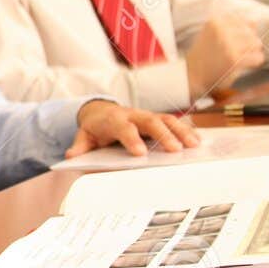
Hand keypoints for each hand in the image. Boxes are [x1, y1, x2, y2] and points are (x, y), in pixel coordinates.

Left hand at [66, 99, 200, 157]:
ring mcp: (147, 116)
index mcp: (114, 120)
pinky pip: (173, 123)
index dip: (132, 140)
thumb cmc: (96, 128)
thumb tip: (71, 156)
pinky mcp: (157, 119)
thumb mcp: (84, 136)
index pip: (124, 128)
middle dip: (163, 135)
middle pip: (150, 121)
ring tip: (193, 146)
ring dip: (181, 132)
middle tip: (175, 151)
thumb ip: (80, 147)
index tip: (140, 154)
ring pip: (166, 120)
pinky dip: (186, 130)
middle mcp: (133, 115)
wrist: (101, 112)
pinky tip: (198, 141)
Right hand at [184, 14, 265, 98]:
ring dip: (251, 53)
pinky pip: (257, 58)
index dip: (242, 33)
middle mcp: (222, 29)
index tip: (232, 42)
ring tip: (238, 59)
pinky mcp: (234, 59)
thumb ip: (231, 26)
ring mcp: (228, 44)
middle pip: (252, 32)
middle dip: (247, 43)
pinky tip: (241, 66)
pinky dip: (253, 63)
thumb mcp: (212, 34)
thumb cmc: (203, 56)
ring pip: (256, 43)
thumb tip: (255, 22)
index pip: (244, 20)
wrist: (189, 76)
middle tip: (234, 53)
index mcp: (215, 21)